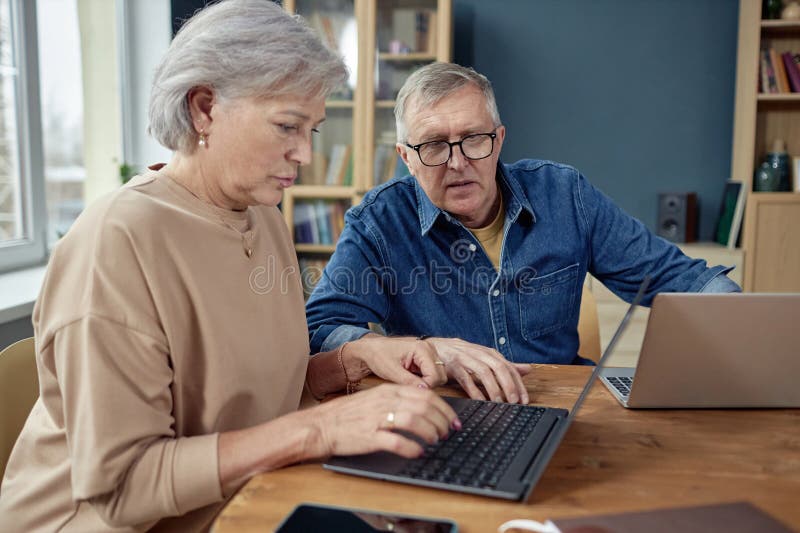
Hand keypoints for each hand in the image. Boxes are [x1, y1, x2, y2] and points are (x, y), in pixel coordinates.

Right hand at [309, 384, 460, 457]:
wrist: (320, 425)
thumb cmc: (347, 415)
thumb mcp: (374, 399)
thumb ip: (397, 401)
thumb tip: (423, 411)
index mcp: (388, 390)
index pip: (426, 395)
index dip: (444, 409)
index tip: (453, 421)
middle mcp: (385, 401)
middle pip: (424, 407)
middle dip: (442, 421)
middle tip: (449, 433)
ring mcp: (377, 418)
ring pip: (414, 421)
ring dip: (430, 432)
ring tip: (436, 441)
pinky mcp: (369, 436)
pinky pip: (396, 441)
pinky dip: (412, 448)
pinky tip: (418, 453)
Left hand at [346, 334, 447, 389]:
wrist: (371, 350)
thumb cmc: (378, 356)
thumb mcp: (392, 371)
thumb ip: (410, 382)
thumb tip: (424, 391)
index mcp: (422, 348)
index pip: (436, 375)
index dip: (426, 387)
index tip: (412, 390)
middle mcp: (429, 348)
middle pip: (440, 375)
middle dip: (428, 385)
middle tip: (411, 386)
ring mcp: (429, 352)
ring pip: (439, 375)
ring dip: (427, 382)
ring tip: (410, 381)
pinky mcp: (426, 357)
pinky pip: (433, 373)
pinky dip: (425, 379)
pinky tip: (412, 377)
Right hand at [425, 337, 530, 403]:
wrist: (436, 348)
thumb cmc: (463, 355)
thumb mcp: (486, 358)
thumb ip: (506, 365)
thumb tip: (528, 369)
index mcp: (490, 353)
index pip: (509, 368)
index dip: (518, 384)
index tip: (524, 400)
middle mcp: (480, 354)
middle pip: (499, 368)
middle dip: (508, 386)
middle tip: (514, 402)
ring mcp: (466, 358)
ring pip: (484, 372)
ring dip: (493, 389)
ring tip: (498, 403)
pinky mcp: (453, 365)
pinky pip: (466, 378)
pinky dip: (474, 390)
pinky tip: (480, 401)